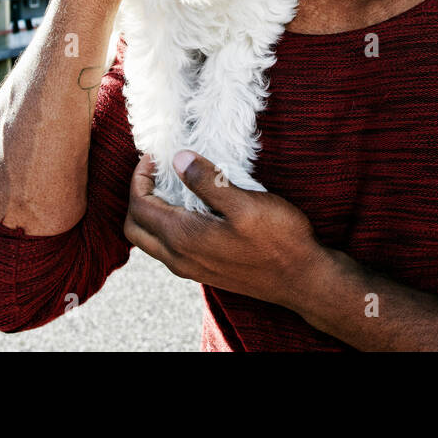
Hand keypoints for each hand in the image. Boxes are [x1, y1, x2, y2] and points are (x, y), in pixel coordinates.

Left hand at [123, 150, 328, 310]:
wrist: (302, 280)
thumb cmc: (279, 240)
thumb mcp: (245, 203)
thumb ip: (207, 181)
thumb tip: (178, 159)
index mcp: (184, 238)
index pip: (140, 206)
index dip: (140, 177)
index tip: (155, 157)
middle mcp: (179, 258)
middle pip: (135, 227)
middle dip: (137, 196)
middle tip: (156, 171)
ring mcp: (190, 267)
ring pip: (150, 240)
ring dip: (150, 212)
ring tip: (171, 186)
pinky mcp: (203, 270)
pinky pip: (168, 248)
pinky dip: (165, 225)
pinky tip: (190, 208)